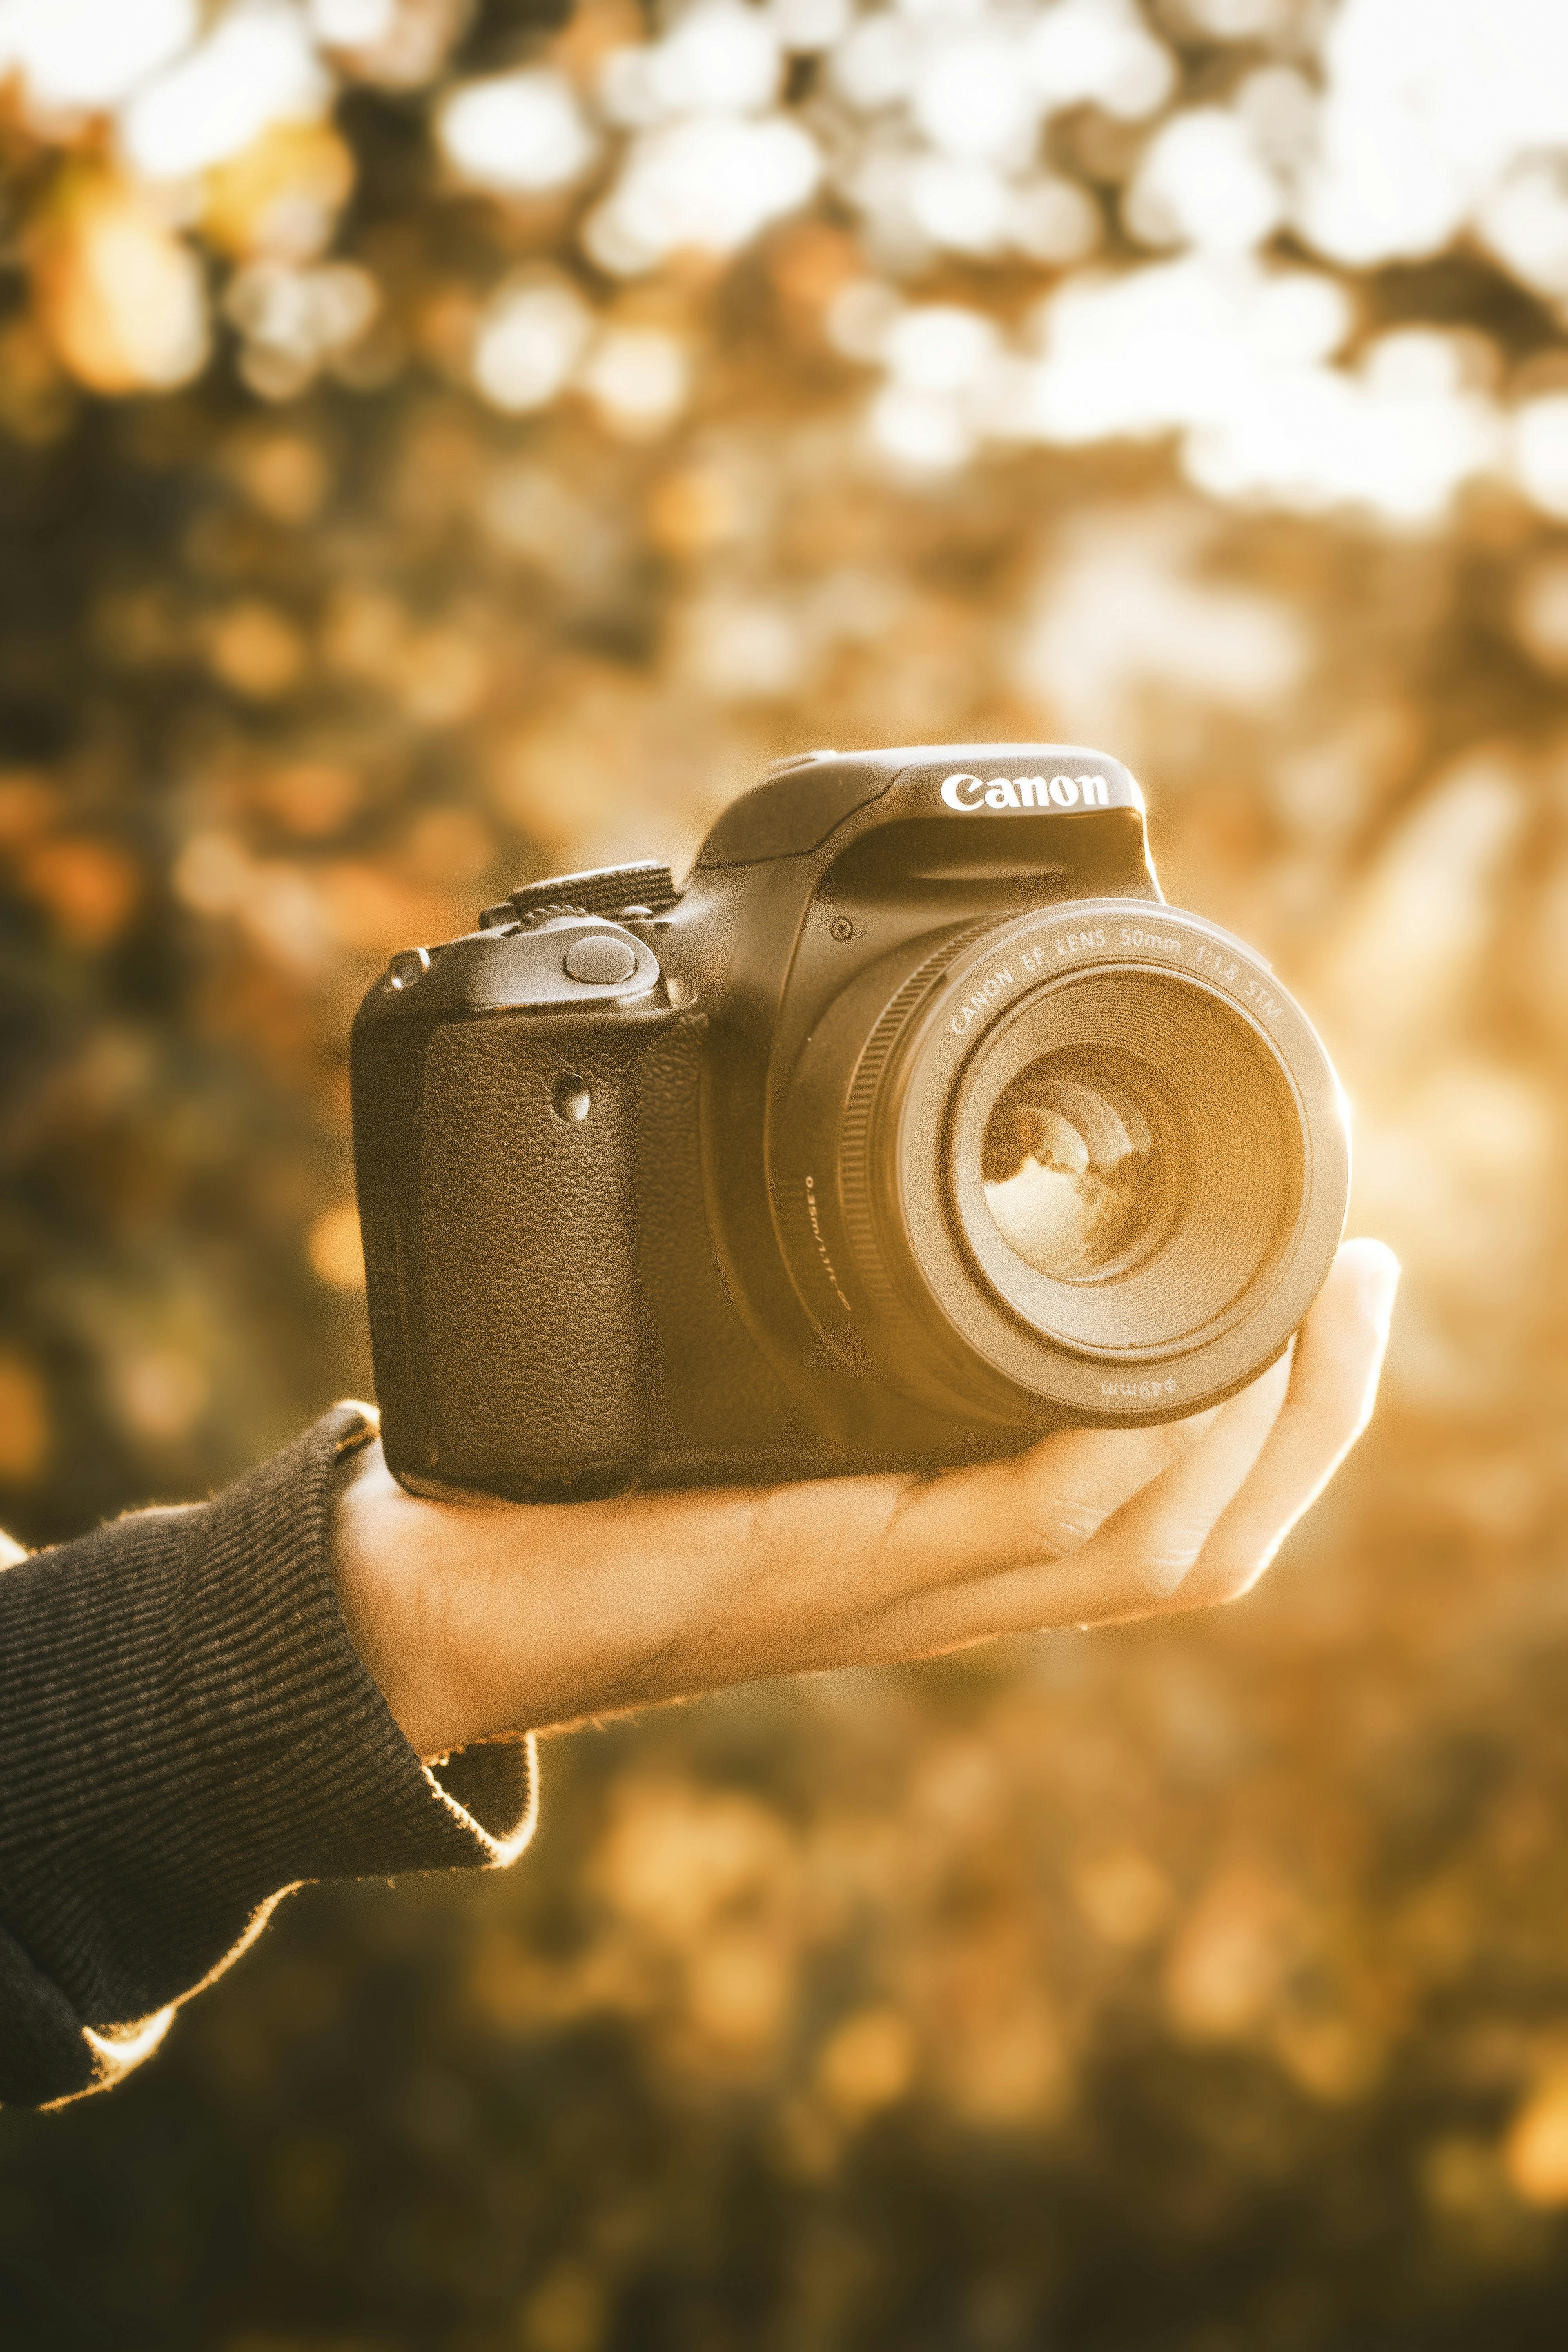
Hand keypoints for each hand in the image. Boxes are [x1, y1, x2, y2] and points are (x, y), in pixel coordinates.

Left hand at [330, 1239, 1398, 1761]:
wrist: (465, 1598)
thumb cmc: (593, 1503)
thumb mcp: (764, 1415)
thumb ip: (849, 1358)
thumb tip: (899, 1247)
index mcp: (959, 1553)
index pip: (1183, 1520)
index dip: (1288, 1425)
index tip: (1336, 1291)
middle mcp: (967, 1587)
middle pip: (1219, 1537)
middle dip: (1322, 1412)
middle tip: (1369, 1274)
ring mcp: (921, 1589)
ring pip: (1168, 1537)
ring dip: (1266, 1419)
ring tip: (1320, 1292)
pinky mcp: (856, 1563)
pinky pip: (1045, 1512)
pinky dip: (1136, 1438)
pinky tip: (1184, 1357)